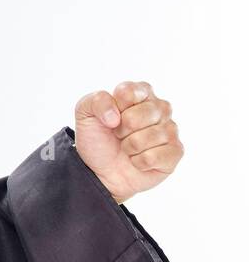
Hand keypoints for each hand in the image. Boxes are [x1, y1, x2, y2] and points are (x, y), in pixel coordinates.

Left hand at [73, 81, 183, 204]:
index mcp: (141, 92)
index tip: (110, 117)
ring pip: (147, 137)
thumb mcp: (85, 113)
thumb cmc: (98, 137)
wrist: (99, 169)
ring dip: (129, 147)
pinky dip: (139, 161)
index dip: (114, 108)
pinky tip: (138, 159)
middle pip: (138, 116)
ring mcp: (170, 129)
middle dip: (121, 130)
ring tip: (128, 147)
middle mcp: (160, 108)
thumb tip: (115, 116)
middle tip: (119, 135)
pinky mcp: (175, 151)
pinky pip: (154, 157)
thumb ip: (96, 101)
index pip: (128, 92)